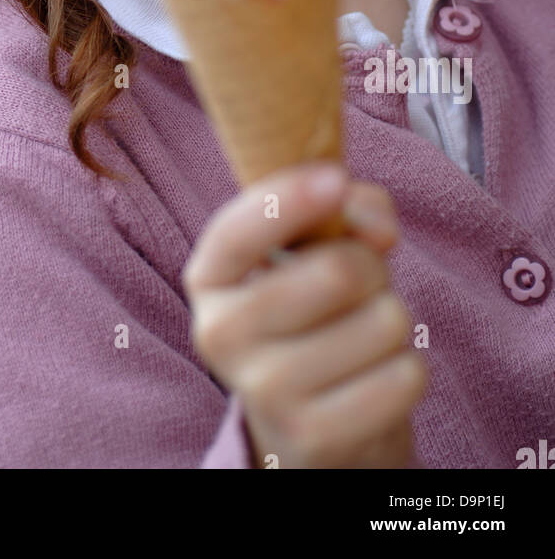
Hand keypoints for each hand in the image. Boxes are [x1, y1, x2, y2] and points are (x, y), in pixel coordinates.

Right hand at [182, 162, 427, 468]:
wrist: (309, 417)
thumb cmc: (313, 308)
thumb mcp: (317, 245)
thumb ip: (349, 207)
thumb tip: (378, 228)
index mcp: (208, 277)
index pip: (238, 231)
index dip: (290, 199)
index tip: (334, 180)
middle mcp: (219, 333)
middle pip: (339, 270)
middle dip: (372, 266)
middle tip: (360, 284)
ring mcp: (263, 391)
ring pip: (384, 322)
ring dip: (393, 319)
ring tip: (362, 333)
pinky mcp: (313, 437)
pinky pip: (405, 377)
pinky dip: (408, 368)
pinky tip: (375, 376)